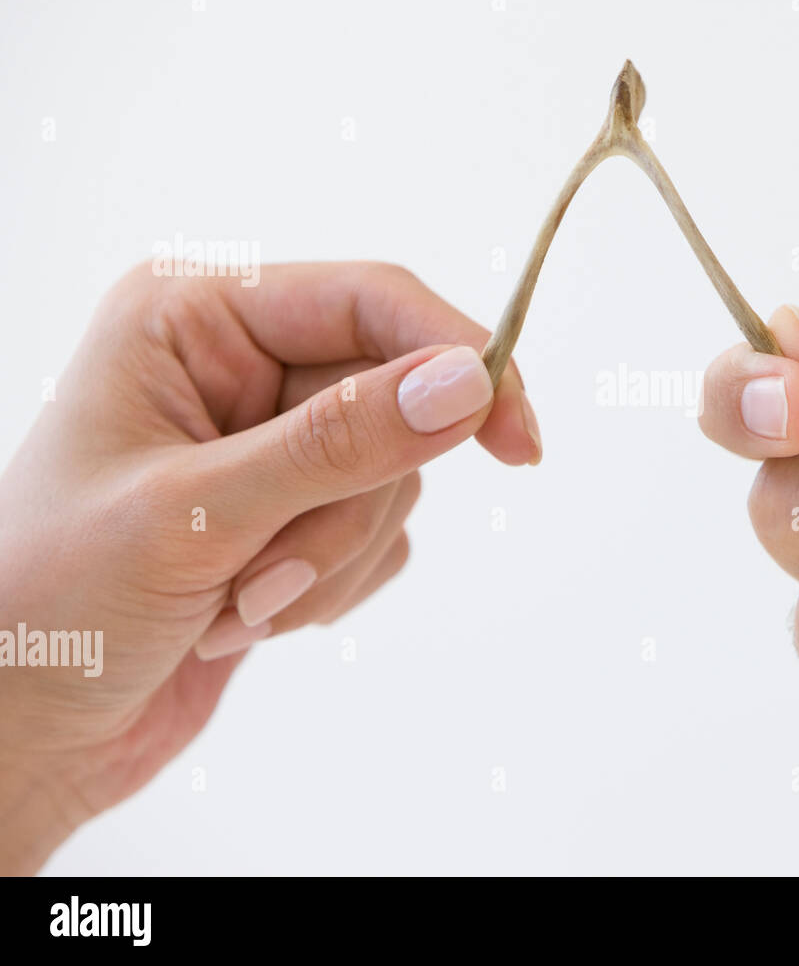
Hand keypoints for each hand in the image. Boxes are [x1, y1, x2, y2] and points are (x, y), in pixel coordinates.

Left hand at [0, 261, 539, 873]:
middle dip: (342, 509)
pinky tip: (245, 619)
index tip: (515, 440)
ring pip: (393, 478)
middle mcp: (242, 364)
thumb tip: (467, 384)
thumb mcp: (195, 515)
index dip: (456, 359)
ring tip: (235, 608)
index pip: (371, 300)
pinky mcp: (298, 508)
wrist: (22, 732)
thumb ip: (337, 444)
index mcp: (195, 316)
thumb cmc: (52, 604)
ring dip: (328, 560)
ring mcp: (273, 440)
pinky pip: (382, 533)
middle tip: (267, 581)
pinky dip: (332, 586)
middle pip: (392, 401)